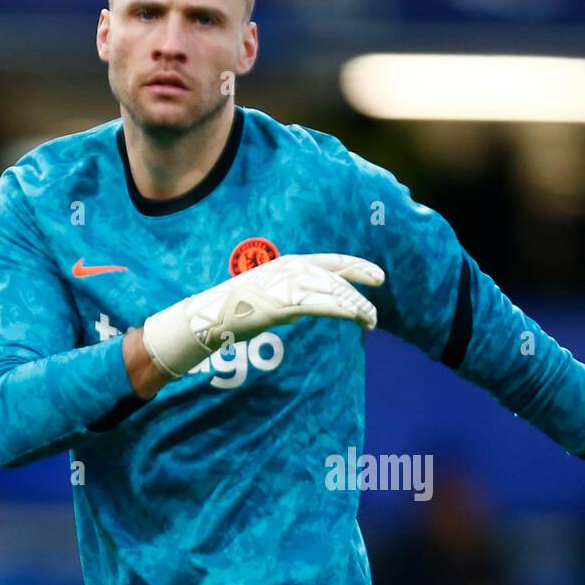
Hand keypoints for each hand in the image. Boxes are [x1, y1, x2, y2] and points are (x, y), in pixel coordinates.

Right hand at [142, 252, 383, 379]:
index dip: (355, 266)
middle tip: (376, 307)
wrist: (207, 320)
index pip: (328, 262)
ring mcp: (285, 284)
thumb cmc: (233, 313)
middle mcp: (289, 269)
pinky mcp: (283, 303)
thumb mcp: (266, 302)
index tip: (377, 276)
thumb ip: (286, 303)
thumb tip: (300, 313)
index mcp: (287, 265)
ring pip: (332, 291)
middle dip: (360, 288)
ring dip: (355, 306)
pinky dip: (343, 310)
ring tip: (370, 321)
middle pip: (334, 276)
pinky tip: (357, 318)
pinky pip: (321, 305)